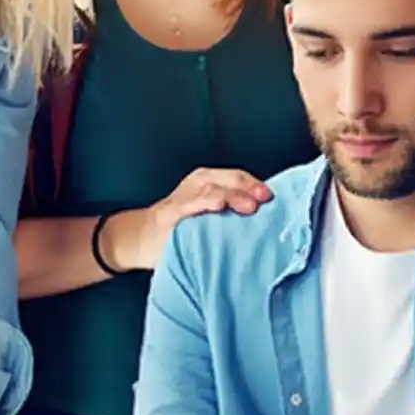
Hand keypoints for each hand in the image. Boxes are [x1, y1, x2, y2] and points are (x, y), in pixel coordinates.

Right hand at [104, 168, 271, 270]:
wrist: (142, 237)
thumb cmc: (184, 225)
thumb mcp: (209, 212)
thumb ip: (232, 211)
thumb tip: (268, 218)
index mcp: (210, 181)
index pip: (238, 177)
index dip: (255, 185)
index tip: (272, 197)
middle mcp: (197, 185)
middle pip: (228, 182)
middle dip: (247, 190)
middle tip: (263, 201)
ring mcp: (183, 198)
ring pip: (210, 191)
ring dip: (230, 197)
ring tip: (247, 205)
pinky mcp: (169, 214)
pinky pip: (187, 208)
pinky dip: (202, 206)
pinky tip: (216, 207)